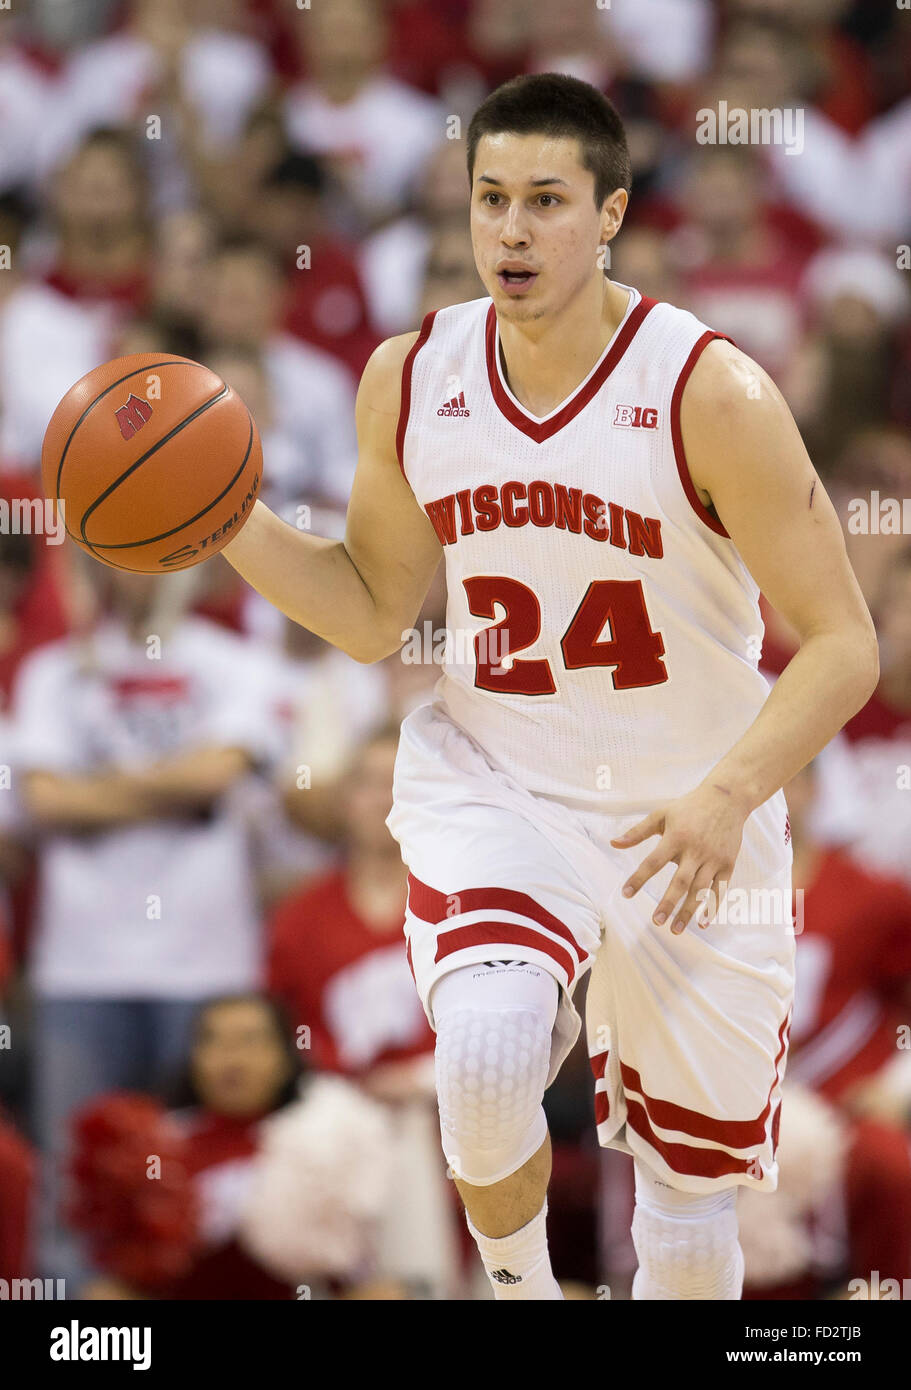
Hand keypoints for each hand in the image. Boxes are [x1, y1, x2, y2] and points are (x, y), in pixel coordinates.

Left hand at [610, 782, 750, 933]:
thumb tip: (613, 843)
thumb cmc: (688, 807)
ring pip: (700, 889)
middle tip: (656, 922)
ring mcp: (713, 858)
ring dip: (688, 911)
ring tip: (675, 929)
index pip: (653, 861)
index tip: (626, 893)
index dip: (639, 878)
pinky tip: (702, 923)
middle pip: (680, 881)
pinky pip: (720, 889)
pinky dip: (712, 907)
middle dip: (668, 903)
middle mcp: (695, 850)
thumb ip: (637, 832)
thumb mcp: (661, 814)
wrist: (726, 798)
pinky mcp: (728, 864)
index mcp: (676, 837)